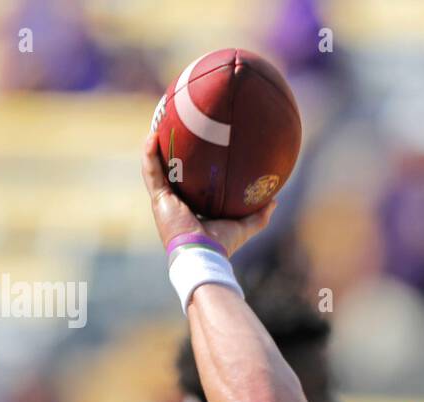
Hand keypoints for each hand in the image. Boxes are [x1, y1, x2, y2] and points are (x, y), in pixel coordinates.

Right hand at [141, 132, 277, 256]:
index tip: (194, 149)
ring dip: (154, 148)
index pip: (187, 184)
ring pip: (155, 169)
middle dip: (168, 153)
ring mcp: (164, 201)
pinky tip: (151, 135)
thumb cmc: (221, 245)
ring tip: (158, 125)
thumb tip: (275, 201)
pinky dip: (149, 154)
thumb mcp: (244, 226)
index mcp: (189, 208)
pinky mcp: (158, 199)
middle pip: (169, 173)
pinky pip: (151, 172)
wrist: (204, 254)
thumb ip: (258, 215)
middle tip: (173, 131)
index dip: (188, 168)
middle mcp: (174, 204)